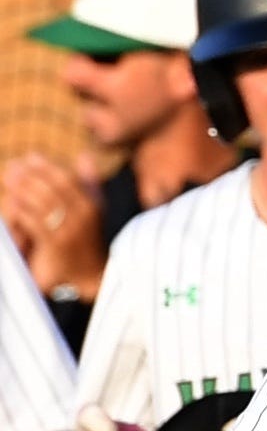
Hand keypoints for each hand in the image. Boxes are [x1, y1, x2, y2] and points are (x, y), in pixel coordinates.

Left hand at [0, 153, 105, 298]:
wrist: (90, 275)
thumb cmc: (86, 239)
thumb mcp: (93, 208)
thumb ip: (88, 182)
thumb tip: (84, 155)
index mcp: (92, 205)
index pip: (68, 178)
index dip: (47, 166)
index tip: (29, 157)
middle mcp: (83, 216)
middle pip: (52, 188)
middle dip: (30, 175)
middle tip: (11, 167)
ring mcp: (69, 231)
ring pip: (41, 202)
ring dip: (22, 188)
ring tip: (9, 179)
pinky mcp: (55, 245)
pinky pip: (33, 221)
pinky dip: (20, 209)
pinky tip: (10, 201)